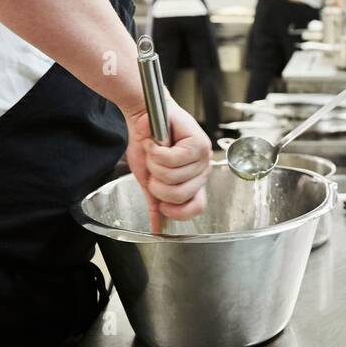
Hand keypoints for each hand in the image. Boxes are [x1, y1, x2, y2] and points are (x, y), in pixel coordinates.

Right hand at [124, 99, 211, 232]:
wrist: (143, 117)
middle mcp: (202, 171)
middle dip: (156, 182)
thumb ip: (155, 203)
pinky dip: (155, 152)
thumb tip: (157, 229)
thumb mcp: (148, 179)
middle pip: (178, 194)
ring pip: (172, 176)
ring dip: (154, 163)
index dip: (176, 211)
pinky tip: (154, 143)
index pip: (196, 208)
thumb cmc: (147, 145)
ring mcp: (203, 157)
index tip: (161, 203)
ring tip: (154, 151)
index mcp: (194, 182)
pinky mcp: (198, 142)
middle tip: (153, 167)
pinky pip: (172, 159)